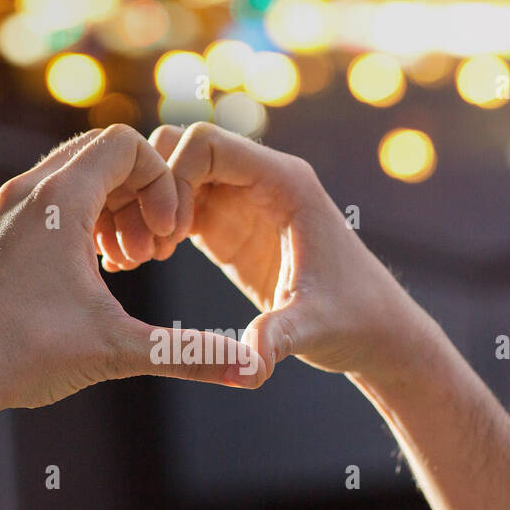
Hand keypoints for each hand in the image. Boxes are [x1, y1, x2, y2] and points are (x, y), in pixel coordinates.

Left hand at [0, 124, 266, 434]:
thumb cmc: (23, 356)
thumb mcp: (116, 350)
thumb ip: (189, 354)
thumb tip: (254, 371)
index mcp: (58, 200)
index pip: (126, 144)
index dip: (162, 183)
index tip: (169, 238)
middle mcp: (28, 192)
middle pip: (103, 155)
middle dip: (142, 194)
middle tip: (152, 250)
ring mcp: (7, 212)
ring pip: (75, 178)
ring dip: (113, 208)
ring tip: (126, 264)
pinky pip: (51, 202)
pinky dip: (84, 222)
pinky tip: (95, 273)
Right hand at [101, 122, 419, 384]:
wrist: (371, 332)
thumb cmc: (354, 321)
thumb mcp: (314, 328)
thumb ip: (279, 337)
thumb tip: (249, 364)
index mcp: (284, 182)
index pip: (207, 144)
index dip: (174, 180)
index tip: (169, 235)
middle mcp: (260, 181)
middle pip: (180, 146)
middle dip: (152, 190)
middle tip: (144, 248)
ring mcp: (240, 201)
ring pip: (172, 171)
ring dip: (147, 205)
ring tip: (139, 257)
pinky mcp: (226, 227)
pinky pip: (175, 203)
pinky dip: (152, 223)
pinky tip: (143, 261)